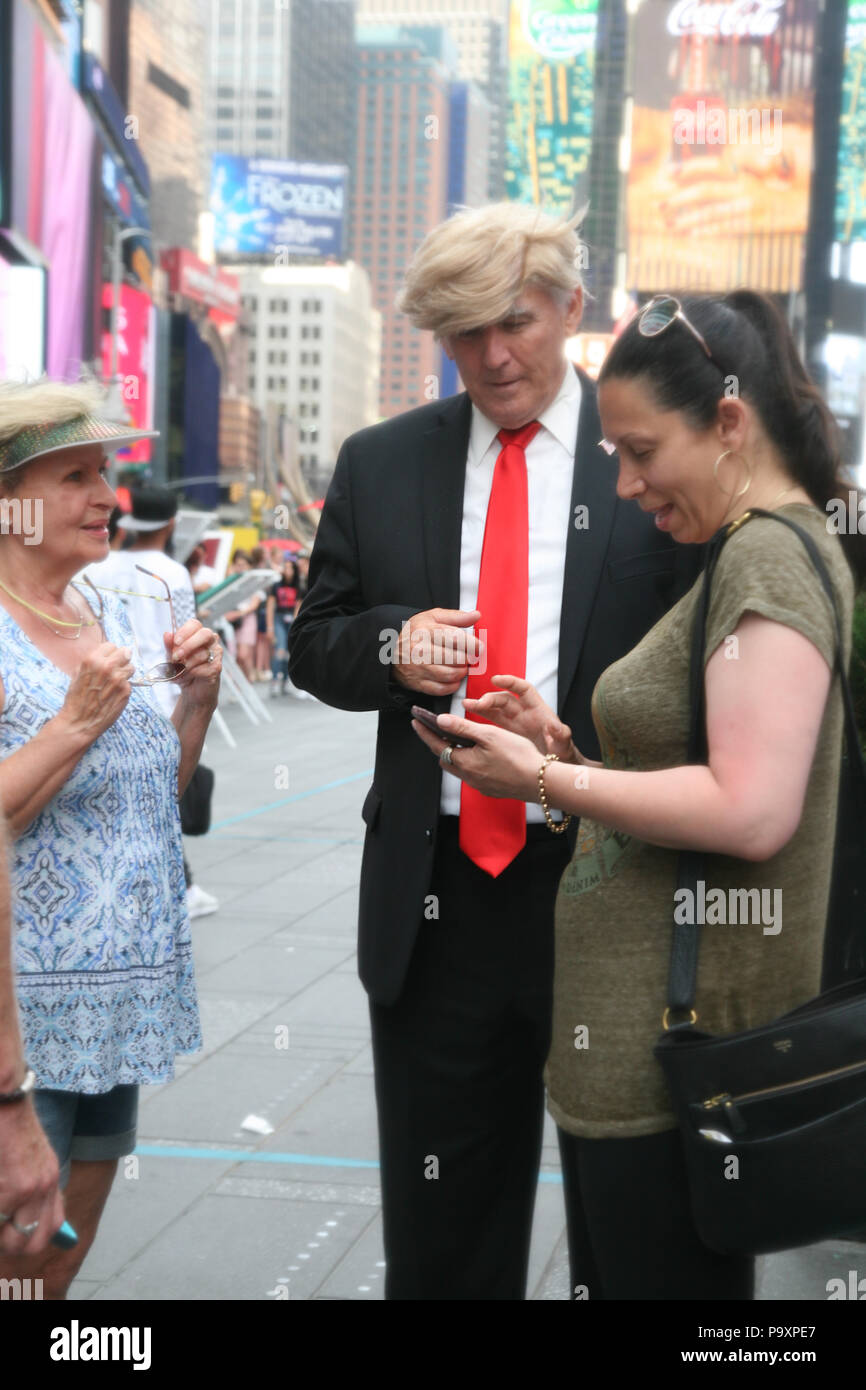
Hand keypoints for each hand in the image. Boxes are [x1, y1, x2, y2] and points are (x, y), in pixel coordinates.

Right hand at [0, 1100, 64, 1254]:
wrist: (6, 1097)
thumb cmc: (9, 1124)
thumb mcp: (29, 1154)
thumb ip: (30, 1185)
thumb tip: (17, 1218)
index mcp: (49, 1177)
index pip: (53, 1225)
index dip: (31, 1238)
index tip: (15, 1237)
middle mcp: (44, 1186)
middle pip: (32, 1242)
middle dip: (9, 1244)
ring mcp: (28, 1189)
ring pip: (10, 1239)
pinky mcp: (11, 1189)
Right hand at [56, 642, 133, 741]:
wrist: (79, 721)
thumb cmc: (76, 699)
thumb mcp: (78, 674)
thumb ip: (92, 661)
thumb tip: (106, 653)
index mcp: (92, 660)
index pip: (111, 645)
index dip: (110, 653)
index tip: (108, 659)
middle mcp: (107, 667)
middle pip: (125, 652)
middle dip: (122, 658)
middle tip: (117, 667)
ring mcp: (118, 679)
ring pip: (131, 667)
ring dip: (125, 673)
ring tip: (114, 683)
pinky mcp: (126, 691)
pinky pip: (130, 683)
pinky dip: (123, 687)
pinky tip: (113, 694)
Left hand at [167, 621, 221, 703]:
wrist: (191, 690)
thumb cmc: (182, 670)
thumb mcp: (171, 658)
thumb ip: (169, 646)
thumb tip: (167, 634)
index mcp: (197, 634)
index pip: (194, 624)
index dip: (185, 631)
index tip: (175, 642)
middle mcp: (209, 640)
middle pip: (205, 634)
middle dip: (189, 645)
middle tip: (177, 656)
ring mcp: (216, 653)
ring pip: (203, 653)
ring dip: (187, 664)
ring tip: (181, 670)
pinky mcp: (217, 667)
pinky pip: (205, 667)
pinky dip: (193, 673)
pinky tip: (190, 675)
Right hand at [392, 609, 482, 695]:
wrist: (391, 651)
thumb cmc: (415, 634)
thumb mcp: (433, 617)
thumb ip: (456, 617)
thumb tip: (475, 615)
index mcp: (427, 631)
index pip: (455, 638)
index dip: (472, 644)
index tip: (479, 647)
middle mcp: (421, 650)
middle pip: (455, 658)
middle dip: (468, 659)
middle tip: (469, 658)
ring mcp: (419, 668)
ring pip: (450, 675)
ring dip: (462, 672)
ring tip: (462, 667)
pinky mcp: (418, 683)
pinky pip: (442, 689)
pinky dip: (452, 685)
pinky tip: (453, 678)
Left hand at [411, 710, 539, 800]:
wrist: (541, 782)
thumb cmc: (519, 757)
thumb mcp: (489, 735)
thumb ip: (463, 727)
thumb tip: (440, 721)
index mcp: (465, 762)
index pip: (436, 745)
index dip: (425, 732)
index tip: (416, 720)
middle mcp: (469, 777)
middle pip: (445, 758)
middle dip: (438, 743)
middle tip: (434, 729)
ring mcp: (480, 785)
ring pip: (459, 767)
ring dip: (454, 754)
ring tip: (457, 739)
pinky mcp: (491, 788)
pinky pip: (472, 774)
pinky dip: (469, 762)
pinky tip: (479, 755)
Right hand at [464, 674, 582, 760]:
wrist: (553, 769)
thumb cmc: (562, 753)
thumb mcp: (564, 745)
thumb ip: (562, 736)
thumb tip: (558, 728)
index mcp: (538, 711)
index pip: (523, 689)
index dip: (510, 682)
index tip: (497, 680)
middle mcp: (524, 714)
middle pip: (504, 699)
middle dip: (489, 698)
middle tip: (476, 703)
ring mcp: (513, 723)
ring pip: (494, 710)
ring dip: (480, 707)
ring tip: (466, 705)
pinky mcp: (506, 734)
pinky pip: (491, 723)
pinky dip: (480, 721)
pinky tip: (468, 722)